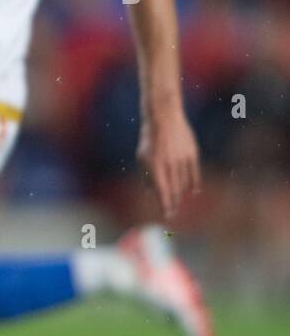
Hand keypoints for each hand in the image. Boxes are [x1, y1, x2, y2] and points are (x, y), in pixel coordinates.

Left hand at [136, 103, 200, 219]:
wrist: (163, 119)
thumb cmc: (150, 140)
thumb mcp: (141, 157)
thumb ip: (146, 175)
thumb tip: (151, 191)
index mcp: (155, 167)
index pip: (163, 192)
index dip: (166, 206)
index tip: (168, 216)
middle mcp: (169, 165)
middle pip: (174, 190)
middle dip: (173, 202)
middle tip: (172, 211)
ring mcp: (182, 159)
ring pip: (184, 182)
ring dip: (181, 193)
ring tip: (178, 200)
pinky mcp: (192, 153)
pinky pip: (194, 173)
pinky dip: (194, 183)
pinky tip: (193, 191)